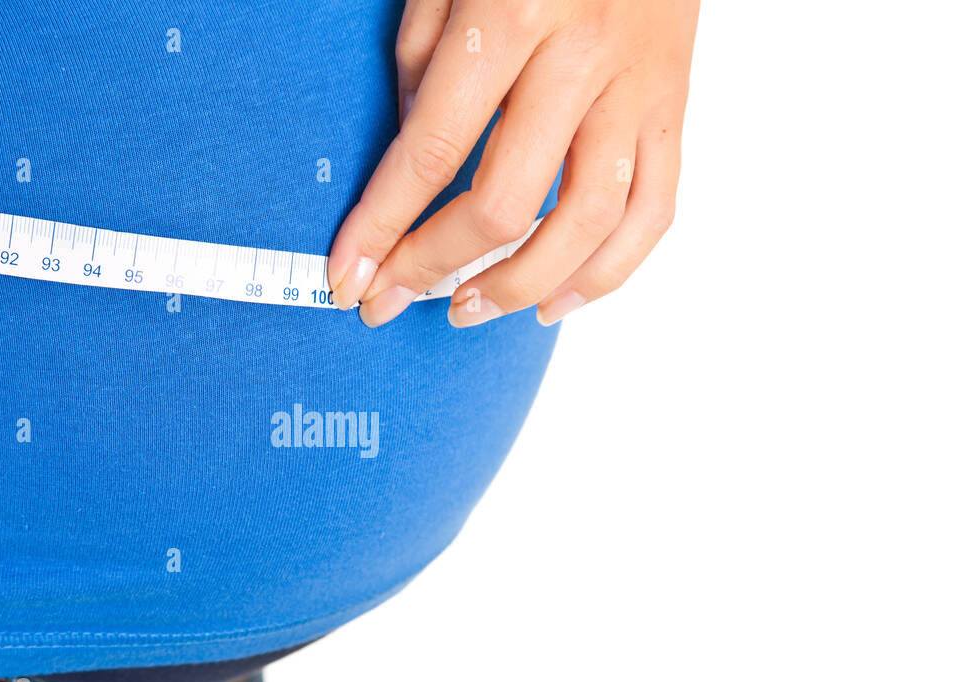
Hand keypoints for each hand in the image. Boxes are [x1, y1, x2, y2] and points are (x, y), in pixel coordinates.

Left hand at [327, 0, 698, 327]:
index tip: (348, 276)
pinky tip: (554, 301)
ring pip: (588, 224)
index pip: (434, 149)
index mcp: (516, 11)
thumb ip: (422, 56)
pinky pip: (654, 212)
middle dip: (433, 266)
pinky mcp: (675, 104)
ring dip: (517, 286)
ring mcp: (640, 86)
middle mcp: (585, 56)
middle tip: (389, 300)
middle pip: (505, 202)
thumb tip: (413, 160)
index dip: (383, 224)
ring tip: (464, 311)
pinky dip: (606, 274)